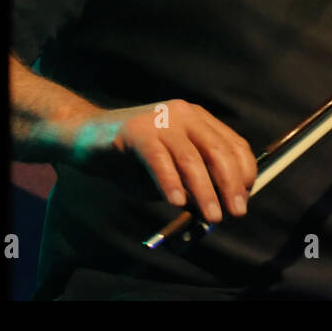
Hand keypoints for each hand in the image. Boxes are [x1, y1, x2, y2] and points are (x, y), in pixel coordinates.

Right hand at [52, 100, 256, 222]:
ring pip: (191, 158)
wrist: (85, 135)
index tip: (246, 197)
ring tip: (212, 215)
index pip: (233, 144)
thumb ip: (191, 184)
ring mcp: (161, 121)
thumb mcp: (169, 172)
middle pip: (218, 150)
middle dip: (231, 184)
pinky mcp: (137, 132)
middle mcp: (185, 115)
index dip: (244, 172)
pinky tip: (177, 202)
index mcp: (198, 120)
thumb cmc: (131, 159)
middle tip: (235, 212)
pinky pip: (159, 160)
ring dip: (205, 190)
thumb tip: (215, 206)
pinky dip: (170, 182)